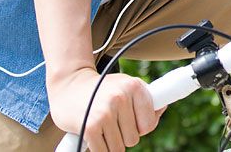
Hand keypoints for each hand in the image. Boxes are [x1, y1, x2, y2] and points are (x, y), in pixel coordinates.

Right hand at [48, 67, 163, 151]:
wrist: (68, 85)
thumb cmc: (101, 89)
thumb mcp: (125, 85)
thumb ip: (144, 99)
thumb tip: (162, 108)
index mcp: (134, 86)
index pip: (149, 124)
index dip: (139, 128)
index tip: (130, 122)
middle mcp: (121, 97)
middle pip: (134, 139)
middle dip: (122, 136)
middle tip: (111, 123)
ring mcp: (105, 112)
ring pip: (119, 148)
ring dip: (110, 143)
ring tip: (102, 126)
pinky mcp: (91, 127)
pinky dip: (99, 148)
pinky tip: (93, 134)